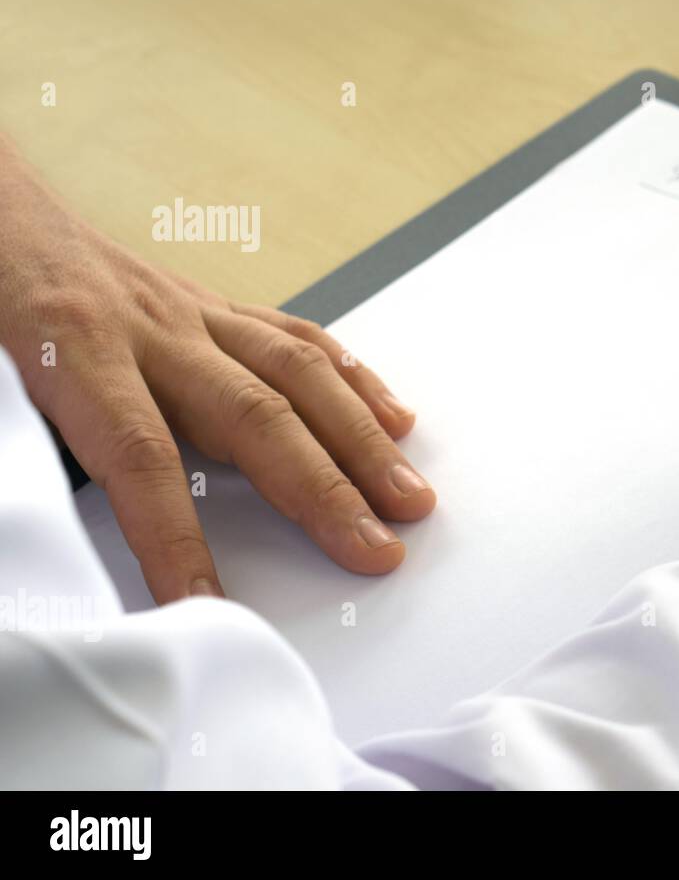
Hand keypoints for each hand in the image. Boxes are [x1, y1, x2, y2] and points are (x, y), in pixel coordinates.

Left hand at [0, 135, 435, 602]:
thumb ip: (32, 452)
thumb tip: (58, 544)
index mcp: (74, 349)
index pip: (141, 460)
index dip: (178, 541)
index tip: (211, 607)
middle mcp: (151, 328)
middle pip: (255, 416)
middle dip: (325, 491)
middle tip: (377, 550)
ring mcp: (193, 313)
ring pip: (296, 373)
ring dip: (362, 440)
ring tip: (407, 495)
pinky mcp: (214, 305)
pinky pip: (297, 337)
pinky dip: (353, 379)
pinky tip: (392, 417)